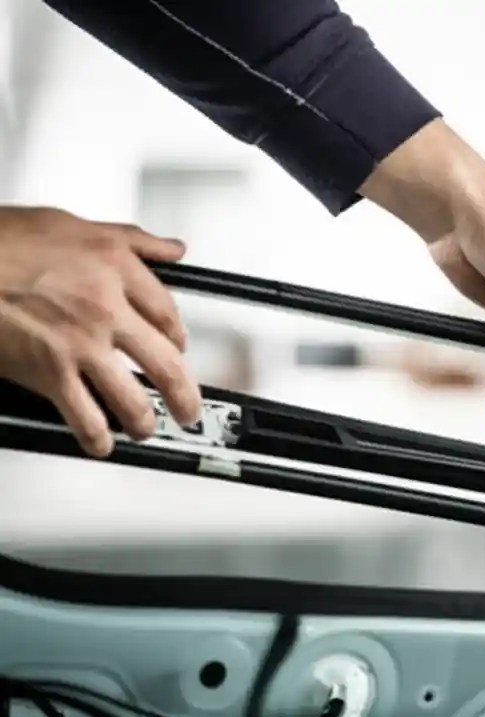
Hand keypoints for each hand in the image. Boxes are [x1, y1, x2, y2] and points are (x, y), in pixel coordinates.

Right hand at [0, 206, 200, 456]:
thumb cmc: (1, 242)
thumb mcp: (72, 224)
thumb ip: (131, 240)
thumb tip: (170, 249)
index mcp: (116, 270)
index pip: (168, 312)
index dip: (178, 336)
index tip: (178, 347)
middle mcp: (107, 309)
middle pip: (166, 363)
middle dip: (183, 395)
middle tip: (187, 409)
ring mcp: (80, 345)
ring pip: (132, 398)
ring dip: (144, 422)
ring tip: (146, 430)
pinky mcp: (48, 372)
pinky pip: (84, 415)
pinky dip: (96, 437)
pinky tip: (101, 443)